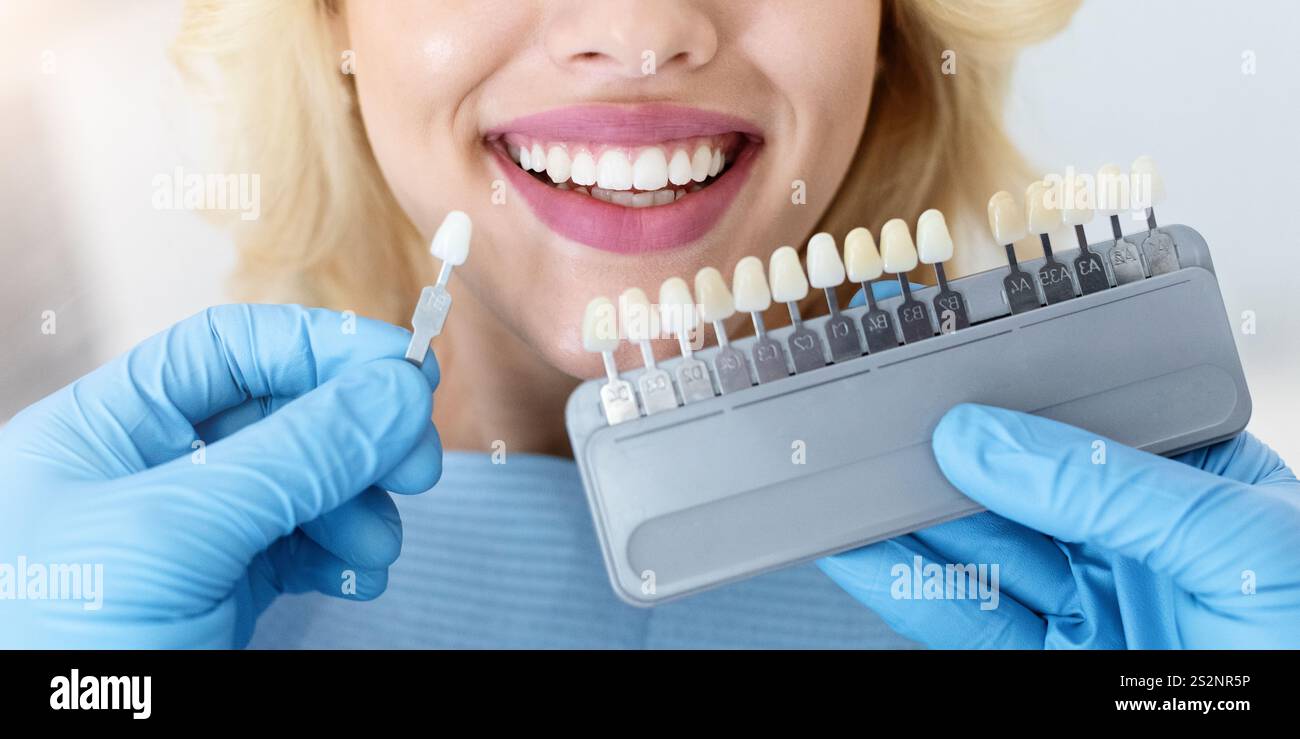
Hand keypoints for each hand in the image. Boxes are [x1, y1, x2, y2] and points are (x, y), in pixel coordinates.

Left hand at [0, 304, 441, 647]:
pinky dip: (345, 555)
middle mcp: (152, 471)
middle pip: (283, 414)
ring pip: (305, 485)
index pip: (230, 350)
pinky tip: (360, 575)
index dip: (322, 348)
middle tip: (418, 464)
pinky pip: (305, 548)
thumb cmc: (58, 647)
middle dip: (357, 436)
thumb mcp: (176, 534)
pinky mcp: (224, 591)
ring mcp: (193, 534)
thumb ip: (294, 456)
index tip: (404, 368)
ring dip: (360, 504)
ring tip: (377, 547)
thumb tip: (395, 391)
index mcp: (109, 430)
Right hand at [819, 403, 1299, 647]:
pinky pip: (965, 621)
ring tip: (851, 484)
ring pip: (976, 551)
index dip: (1014, 395)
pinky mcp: (1050, 665)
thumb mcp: (1235, 545)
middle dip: (941, 457)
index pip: (1087, 419)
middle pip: (1013, 483)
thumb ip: (1107, 488)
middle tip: (877, 431)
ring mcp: (1087, 605)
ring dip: (908, 519)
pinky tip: (867, 551)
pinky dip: (909, 587)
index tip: (946, 377)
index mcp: (1197, 486)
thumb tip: (986, 439)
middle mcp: (1132, 542)